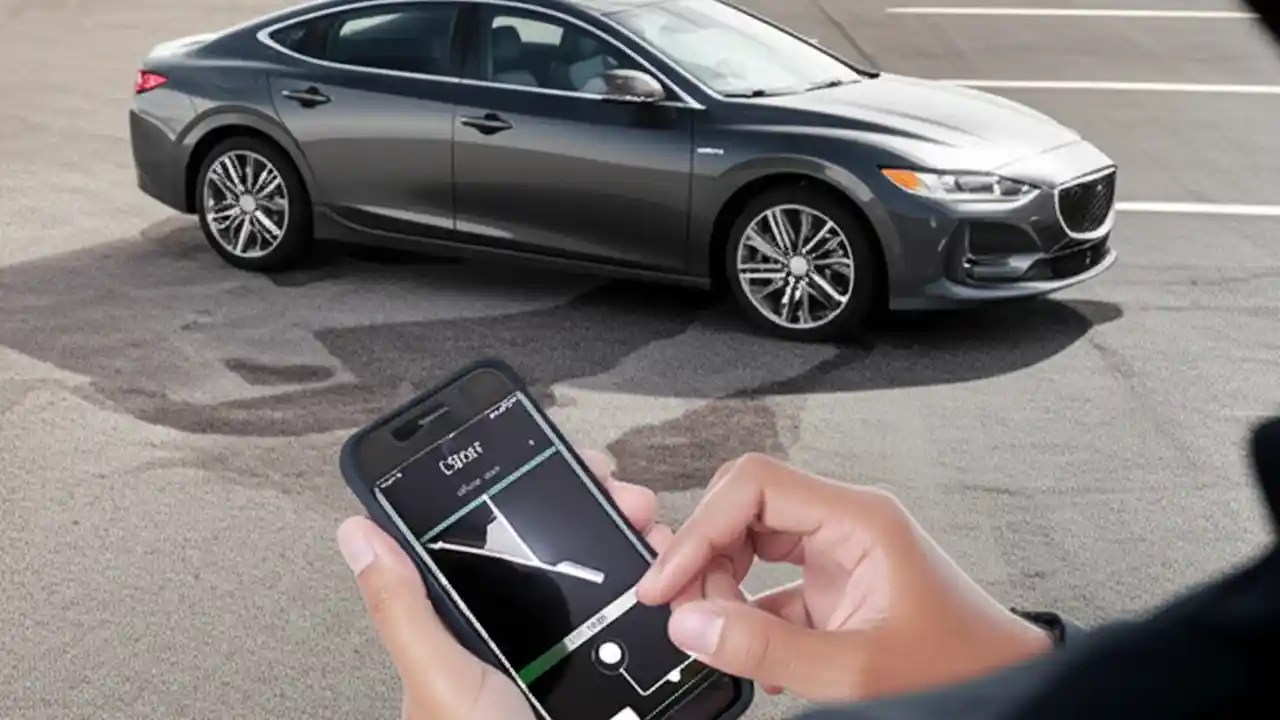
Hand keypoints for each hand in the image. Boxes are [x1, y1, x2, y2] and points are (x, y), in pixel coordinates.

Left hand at [336, 450, 670, 719]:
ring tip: (661, 539)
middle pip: (568, 543)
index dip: (542, 486)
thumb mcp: (439, 678)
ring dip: (643, 547)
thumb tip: (356, 532)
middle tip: (633, 503)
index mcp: (473, 615)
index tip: (579, 462)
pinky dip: (661, 595)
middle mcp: (523, 624)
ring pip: (609, 576)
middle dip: (606, 510)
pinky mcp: (604, 674)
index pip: (504, 529)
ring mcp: (568, 649)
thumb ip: (402, 607)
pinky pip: (636, 623)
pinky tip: (675, 583)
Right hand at [635, 454, 1052, 702]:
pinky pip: (770, 585)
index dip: (700, 528)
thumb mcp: (854, 669)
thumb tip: (690, 623)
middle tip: (685, 608)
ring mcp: (840, 553)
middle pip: (745, 507)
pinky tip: (757, 655)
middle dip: (706, 557)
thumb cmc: (958, 669)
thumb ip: (765, 647)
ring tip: (721, 635)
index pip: (754, 485)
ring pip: (752, 544)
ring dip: (723, 588)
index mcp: (859, 519)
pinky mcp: (835, 586)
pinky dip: (749, 616)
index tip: (668, 580)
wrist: (1007, 690)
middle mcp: (846, 524)